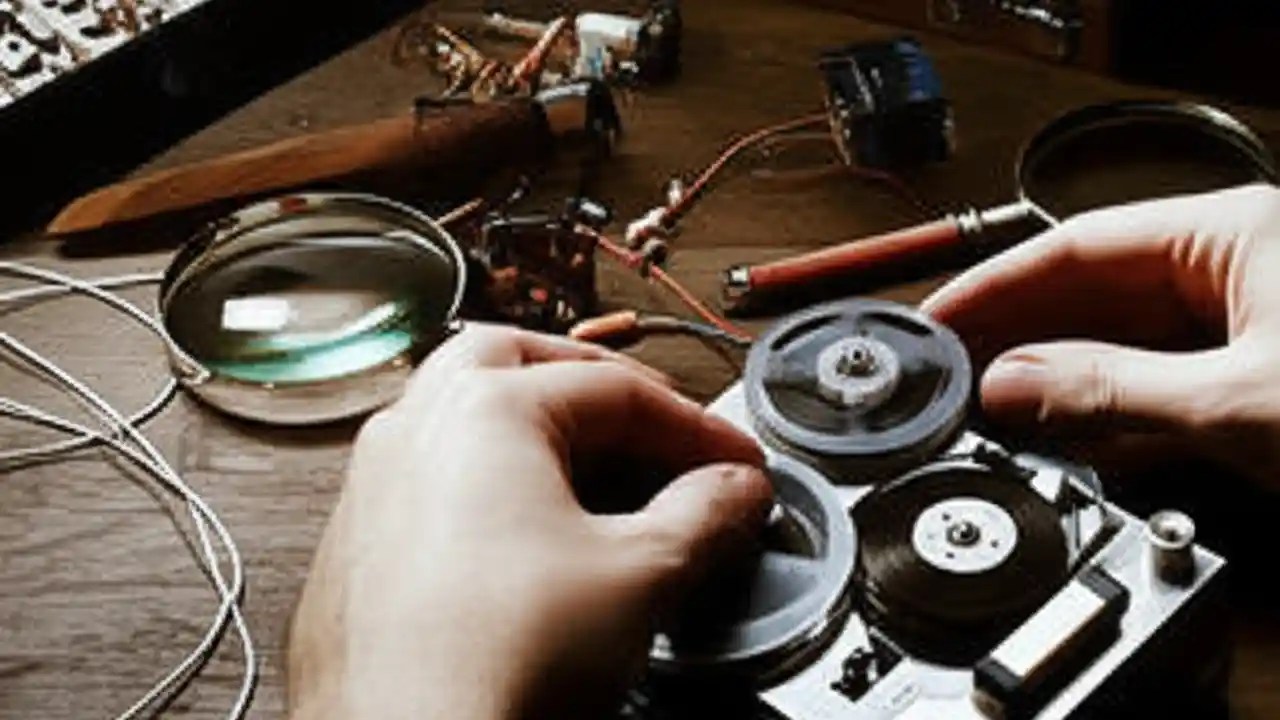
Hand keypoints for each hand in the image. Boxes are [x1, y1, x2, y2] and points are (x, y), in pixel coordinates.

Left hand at [286, 325, 771, 719]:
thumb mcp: (639, 577)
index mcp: (483, 410)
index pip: (618, 392)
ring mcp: (374, 486)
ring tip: (599, 479)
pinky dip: (491, 484)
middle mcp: (414, 430)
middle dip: (599, 390)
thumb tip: (732, 491)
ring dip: (539, 432)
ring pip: (465, 417)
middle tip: (654, 430)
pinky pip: (433, 481)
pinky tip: (531, 539)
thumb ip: (704, 516)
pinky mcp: (359, 546)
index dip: (695, 427)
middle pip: (521, 365)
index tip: (735, 464)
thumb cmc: (492, 666)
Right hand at [922, 184, 1279, 485]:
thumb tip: (1010, 384)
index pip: (1079, 246)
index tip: (938, 316)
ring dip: (1056, 384)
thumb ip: (1107, 391)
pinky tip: (1059, 439)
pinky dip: (1107, 417)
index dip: (995, 284)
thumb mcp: (1233, 399)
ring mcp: (1246, 329)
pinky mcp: (1254, 386)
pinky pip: (1157, 389)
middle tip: (950, 373)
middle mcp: (1235, 269)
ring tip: (989, 411)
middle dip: (1019, 339)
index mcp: (1234, 233)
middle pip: (1093, 296)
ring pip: (1120, 347)